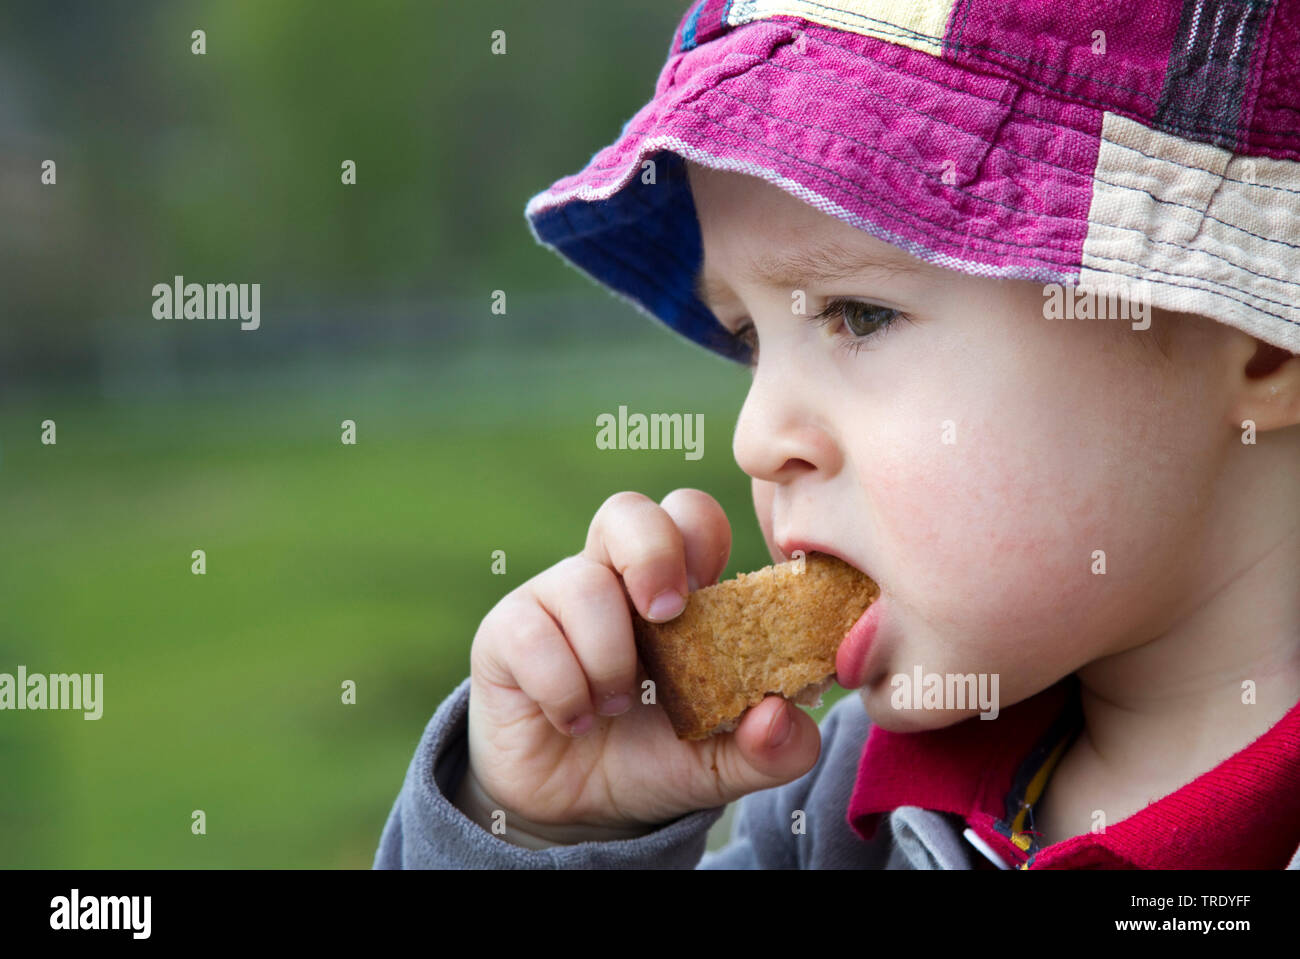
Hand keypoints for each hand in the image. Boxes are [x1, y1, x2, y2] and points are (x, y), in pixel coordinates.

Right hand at [462, 489, 822, 835]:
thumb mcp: (720, 763)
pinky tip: (573, 720)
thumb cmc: (650, 758)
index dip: (704, 536)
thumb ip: (769, 747)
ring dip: (609, 656)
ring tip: (614, 706)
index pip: (690, 517)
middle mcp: (611, 578)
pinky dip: (564, 688)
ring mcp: (554, 599)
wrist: (573, 811)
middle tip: (666, 616)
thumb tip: (780, 717)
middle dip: (653, 554)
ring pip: (583, 583)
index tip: (713, 597)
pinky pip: (533, 636)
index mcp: (673, 588)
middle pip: (627, 511)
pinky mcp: (506, 632)